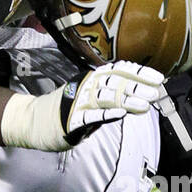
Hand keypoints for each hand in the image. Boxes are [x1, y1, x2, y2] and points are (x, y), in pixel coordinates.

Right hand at [0, 61, 166, 150]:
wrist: (33, 121)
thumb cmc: (68, 110)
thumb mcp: (92, 99)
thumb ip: (112, 97)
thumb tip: (141, 94)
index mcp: (92, 79)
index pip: (118, 71)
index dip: (139, 73)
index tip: (158, 77)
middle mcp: (86, 87)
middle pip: (115, 83)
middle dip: (137, 86)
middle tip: (156, 91)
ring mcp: (78, 103)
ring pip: (105, 97)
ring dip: (126, 100)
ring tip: (145, 104)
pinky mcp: (71, 120)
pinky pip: (90, 116)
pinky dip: (106, 114)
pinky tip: (121, 114)